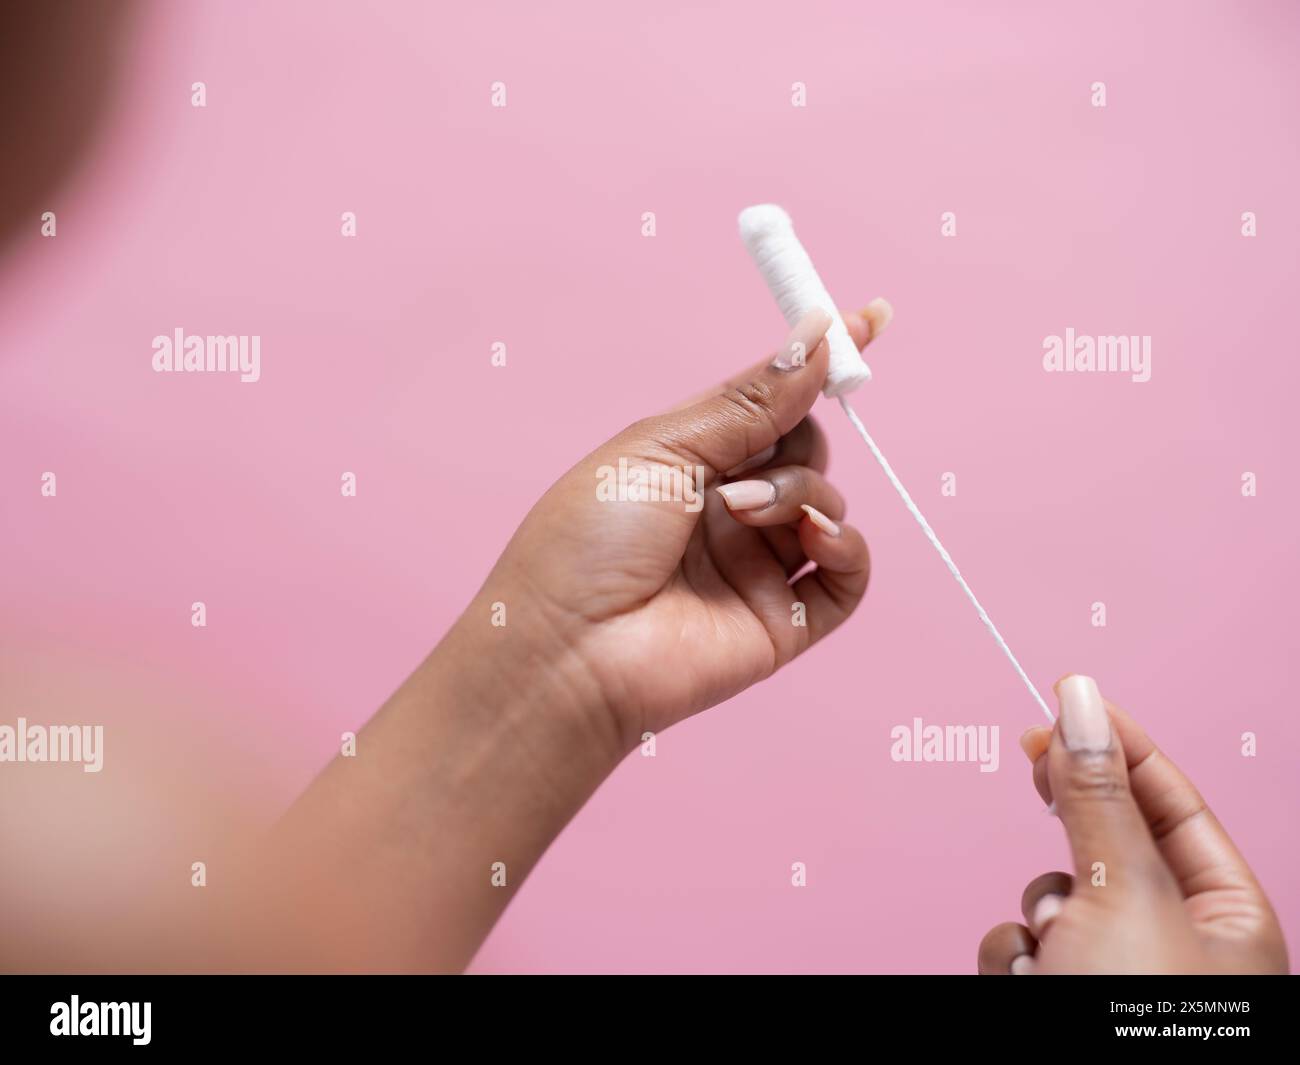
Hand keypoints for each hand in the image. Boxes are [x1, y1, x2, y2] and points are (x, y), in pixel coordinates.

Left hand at [261, 302, 890, 970]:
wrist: (568, 651)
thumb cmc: (588, 541)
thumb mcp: (665, 447)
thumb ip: (749, 402)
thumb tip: (816, 337)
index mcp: (692, 462)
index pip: (771, 402)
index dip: (816, 362)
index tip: (868, 318)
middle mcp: (730, 509)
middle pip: (805, 447)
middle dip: (800, 435)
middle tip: (767, 447)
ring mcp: (759, 564)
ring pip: (827, 502)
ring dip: (800, 491)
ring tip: (744, 510)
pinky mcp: (785, 618)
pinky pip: (848, 571)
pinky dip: (845, 542)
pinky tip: (812, 534)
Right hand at [978, 674, 1287, 974]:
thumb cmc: (1136, 1028)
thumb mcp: (1125, 895)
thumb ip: (1098, 800)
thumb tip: (1078, 704)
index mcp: (1229, 921)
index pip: (1174, 803)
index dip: (1121, 745)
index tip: (1069, 695)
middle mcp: (1175, 944)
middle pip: (1109, 841)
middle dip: (1070, 823)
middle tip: (1034, 751)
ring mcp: (1112, 970)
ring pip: (1054, 895)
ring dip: (1038, 909)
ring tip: (1052, 942)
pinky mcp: (1056, 987)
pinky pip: (1021, 941)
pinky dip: (1014, 953)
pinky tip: (1029, 975)